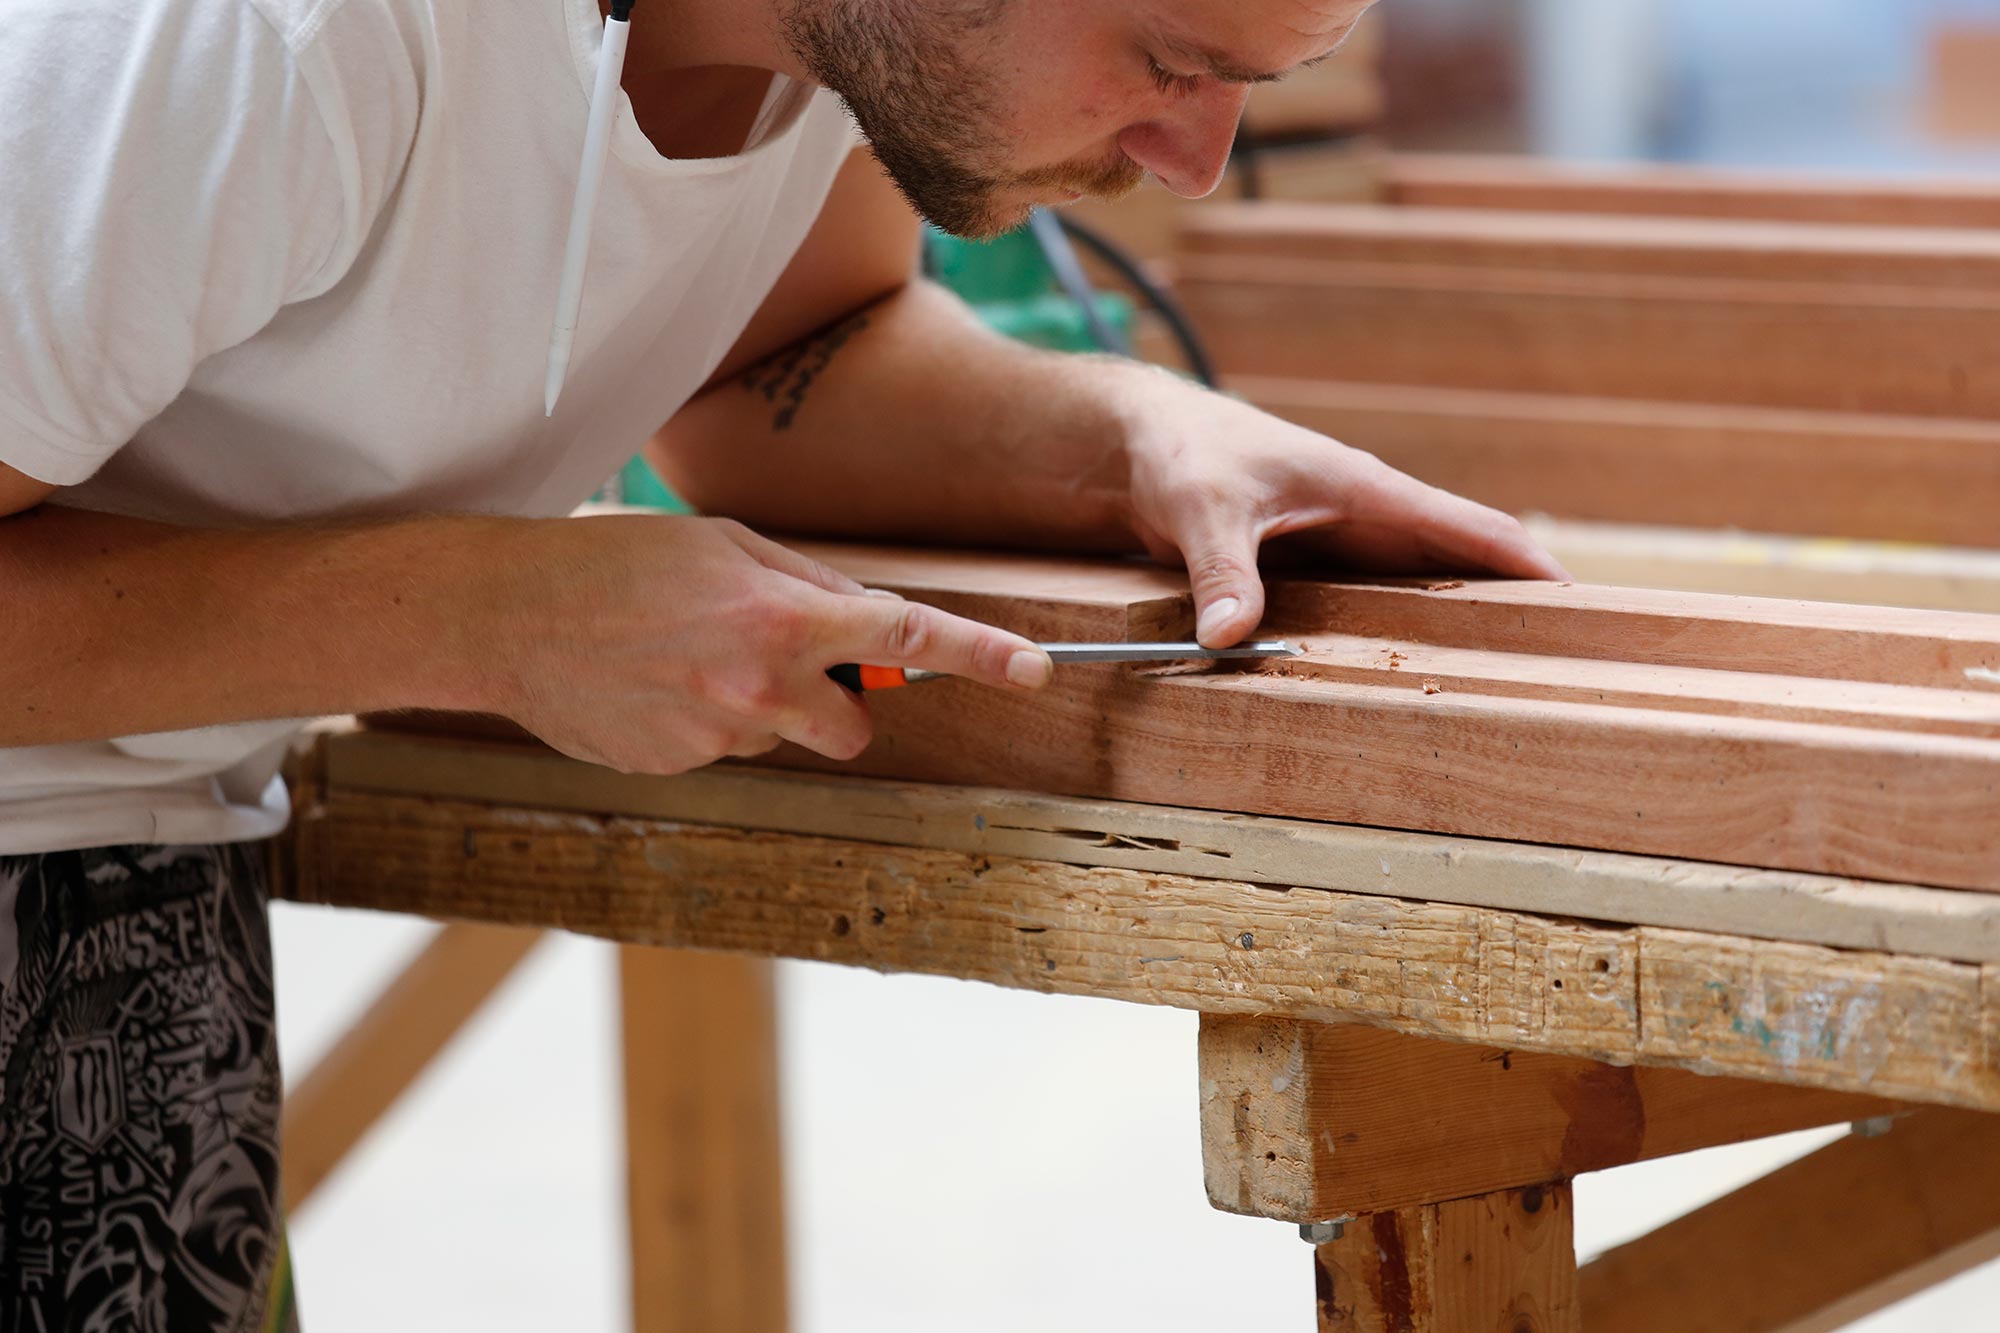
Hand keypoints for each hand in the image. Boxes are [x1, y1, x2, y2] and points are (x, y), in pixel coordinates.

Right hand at [481, 515, 1051, 773]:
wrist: (502, 614)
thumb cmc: (612, 561)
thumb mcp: (722, 545)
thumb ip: (807, 584)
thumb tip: (866, 620)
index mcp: (781, 617)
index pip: (907, 639)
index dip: (981, 657)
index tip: (1034, 670)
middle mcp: (759, 686)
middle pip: (854, 726)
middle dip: (838, 703)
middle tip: (783, 659)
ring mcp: (715, 737)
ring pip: (781, 737)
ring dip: (760, 706)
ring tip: (685, 656)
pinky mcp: (675, 768)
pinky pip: (722, 750)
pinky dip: (703, 721)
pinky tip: (650, 684)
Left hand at [1115, 370, 1569, 645]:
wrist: (1138, 441)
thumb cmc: (1183, 451)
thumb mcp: (1204, 509)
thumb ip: (1223, 572)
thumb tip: (1231, 638)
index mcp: (1367, 491)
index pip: (1473, 529)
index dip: (1531, 568)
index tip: (1583, 609)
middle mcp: (1366, 522)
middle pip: (1460, 572)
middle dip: (1510, 614)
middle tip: (1560, 671)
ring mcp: (1342, 550)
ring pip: (1417, 597)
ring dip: (1454, 635)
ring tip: (1502, 692)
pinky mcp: (1310, 574)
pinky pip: (1367, 613)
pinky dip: (1393, 643)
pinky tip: (1406, 687)